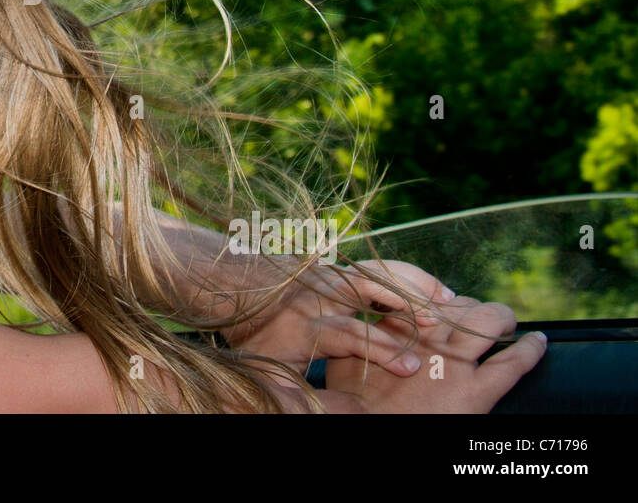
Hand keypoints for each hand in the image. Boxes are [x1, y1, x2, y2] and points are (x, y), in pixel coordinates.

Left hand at [221, 258, 451, 376]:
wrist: (229, 286)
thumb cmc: (252, 337)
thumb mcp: (268, 368)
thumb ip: (300, 390)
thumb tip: (346, 410)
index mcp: (303, 324)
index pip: (349, 335)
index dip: (382, 351)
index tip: (414, 368)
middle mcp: (317, 294)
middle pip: (365, 290)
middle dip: (403, 303)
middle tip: (438, 321)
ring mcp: (326, 274)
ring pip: (374, 270)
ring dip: (412, 282)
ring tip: (447, 299)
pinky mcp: (334, 265)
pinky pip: (373, 266)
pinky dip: (403, 274)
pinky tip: (430, 288)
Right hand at [323, 295, 547, 412]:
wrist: (371, 428)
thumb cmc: (355, 404)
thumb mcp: (349, 361)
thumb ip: (363, 339)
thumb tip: (370, 325)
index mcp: (396, 330)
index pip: (427, 299)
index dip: (439, 301)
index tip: (443, 308)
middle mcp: (429, 340)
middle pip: (460, 305)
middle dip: (471, 306)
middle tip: (476, 317)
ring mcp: (455, 366)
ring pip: (488, 322)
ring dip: (499, 318)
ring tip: (504, 323)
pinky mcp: (477, 394)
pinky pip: (513, 364)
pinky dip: (530, 350)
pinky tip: (538, 341)